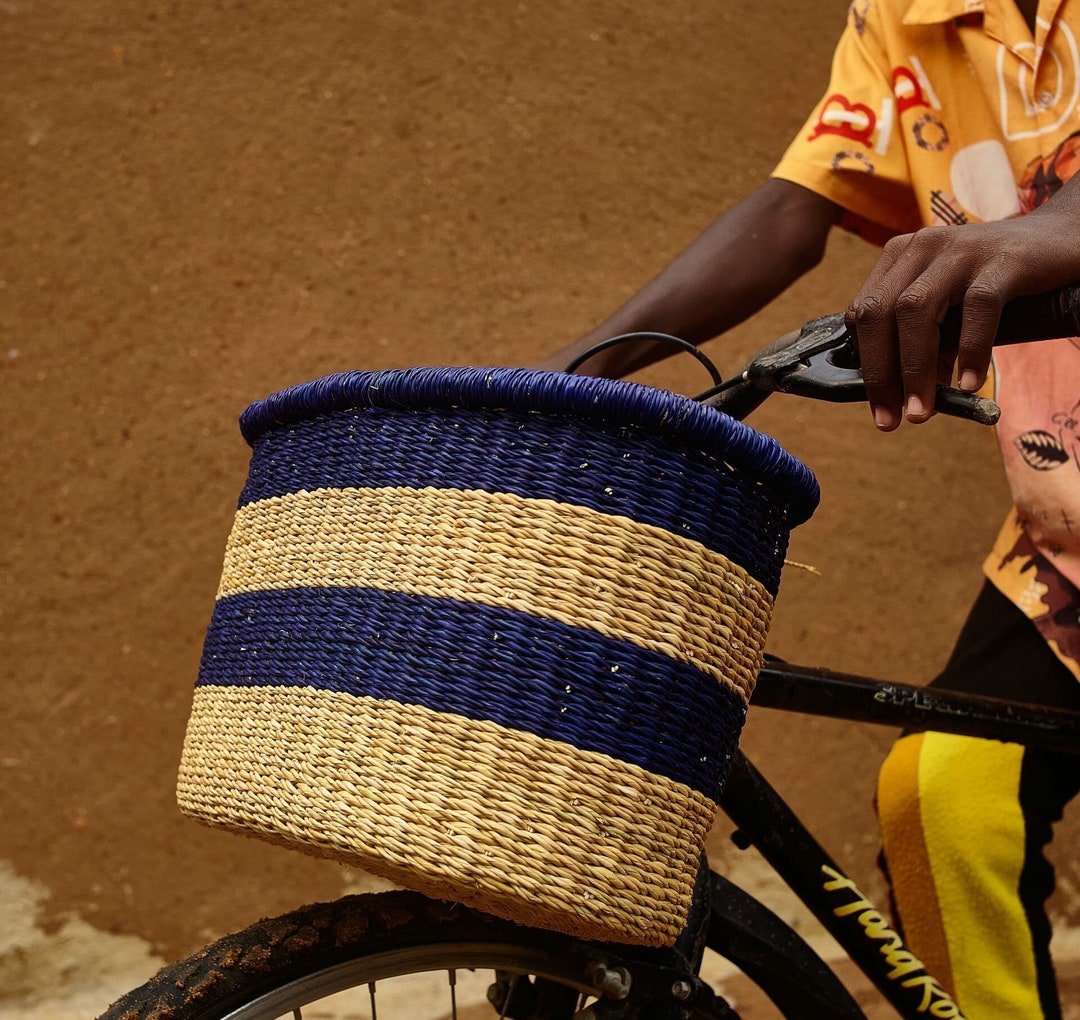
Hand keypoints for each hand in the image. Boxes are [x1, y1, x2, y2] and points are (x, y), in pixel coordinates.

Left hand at [846, 178, 1079, 430]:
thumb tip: (905, 395)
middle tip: (891, 420)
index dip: (865, 364)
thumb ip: (926, 338)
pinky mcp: (1004, 259)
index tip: (878, 406)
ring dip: (915, 369)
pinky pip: (978, 307)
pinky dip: (969, 349)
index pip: (863, 313)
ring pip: (916, 310)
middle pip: (880, 313)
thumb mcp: (950, 305)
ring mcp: (962, 249)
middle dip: (881, 373)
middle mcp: (923, 247)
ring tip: (921, 411)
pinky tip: (969, 384)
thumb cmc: (998, 281)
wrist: (1063, 238)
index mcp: (901, 256)